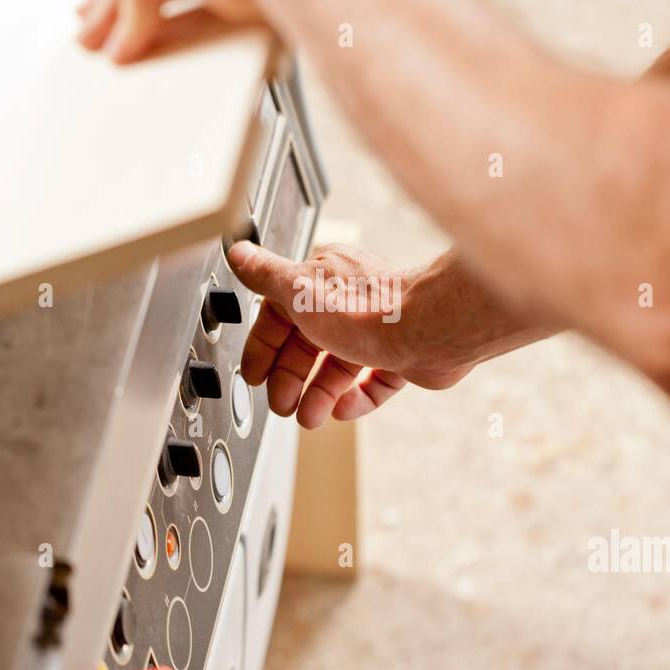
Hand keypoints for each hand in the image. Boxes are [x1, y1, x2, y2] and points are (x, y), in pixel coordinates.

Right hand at [228, 241, 544, 426]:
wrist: (430, 331)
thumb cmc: (369, 310)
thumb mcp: (298, 290)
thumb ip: (266, 275)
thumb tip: (239, 253)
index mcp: (323, 279)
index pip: (281, 313)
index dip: (265, 345)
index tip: (255, 373)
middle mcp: (351, 301)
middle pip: (309, 344)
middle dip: (290, 377)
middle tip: (281, 402)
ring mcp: (379, 330)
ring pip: (339, 366)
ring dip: (319, 393)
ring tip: (309, 416)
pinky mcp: (404, 355)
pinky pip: (374, 381)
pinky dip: (356, 397)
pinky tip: (343, 409)